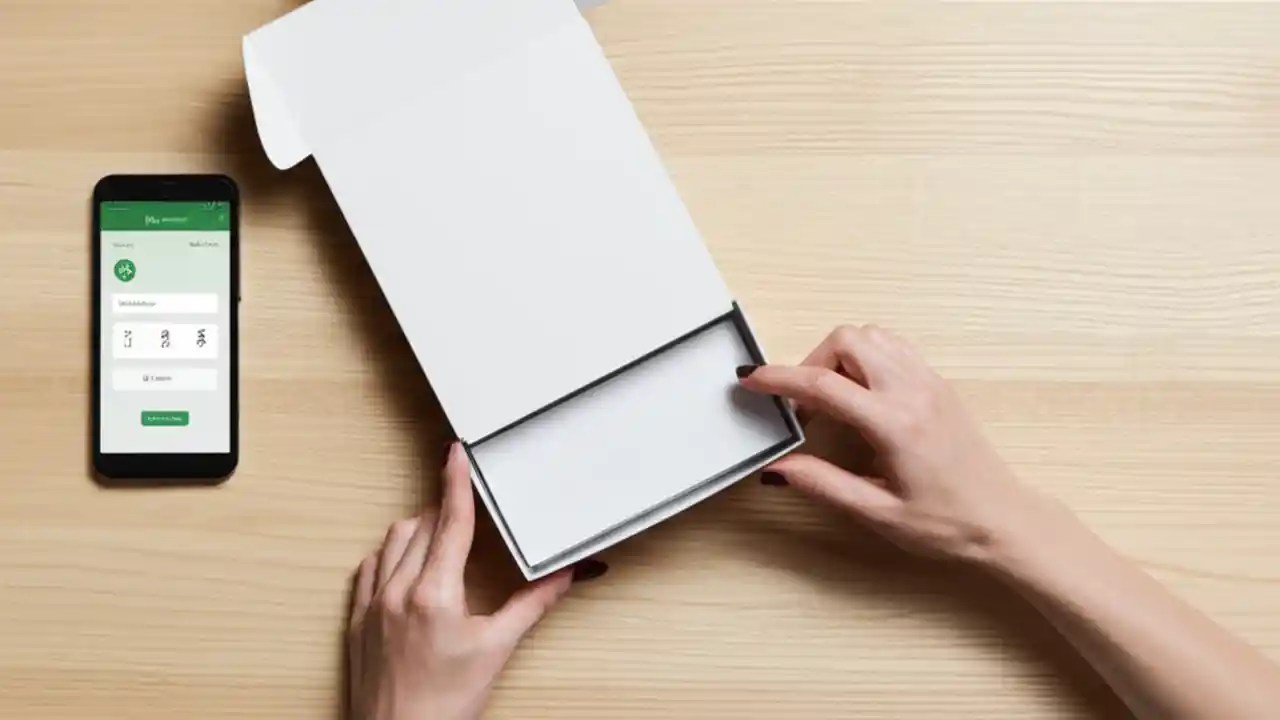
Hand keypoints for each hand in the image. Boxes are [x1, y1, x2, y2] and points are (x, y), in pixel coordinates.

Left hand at [347, 443, 604, 719]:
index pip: (450, 522)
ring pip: (392, 541)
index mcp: (435, 593)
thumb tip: (564, 577)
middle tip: (467, 507)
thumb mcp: (496, 651)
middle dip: (444, 510)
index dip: (456, 483)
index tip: (456, 454)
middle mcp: (398, 591)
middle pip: (422, 526)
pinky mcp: (357, 620)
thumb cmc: (444, 706)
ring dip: (417, 529)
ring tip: (440, 535)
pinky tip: (403, 564)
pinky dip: (389, 554)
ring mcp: (373, 604)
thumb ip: (532, 605)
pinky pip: (369, 568)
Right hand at [739, 324, 1067, 565]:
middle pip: (847, 340)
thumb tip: (777, 468)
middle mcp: (913, 391)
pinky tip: (860, 395)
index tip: (750, 381)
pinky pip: (892, 347)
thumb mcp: (878, 514)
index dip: (779, 379)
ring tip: (830, 400)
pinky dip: (865, 357)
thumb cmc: (946, 525)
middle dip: (811, 361)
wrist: (1004, 522)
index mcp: (894, 424)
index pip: (824, 385)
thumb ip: (823, 484)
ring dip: (840, 356)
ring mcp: (929, 381)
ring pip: (871, 336)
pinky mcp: (938, 384)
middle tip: (801, 404)